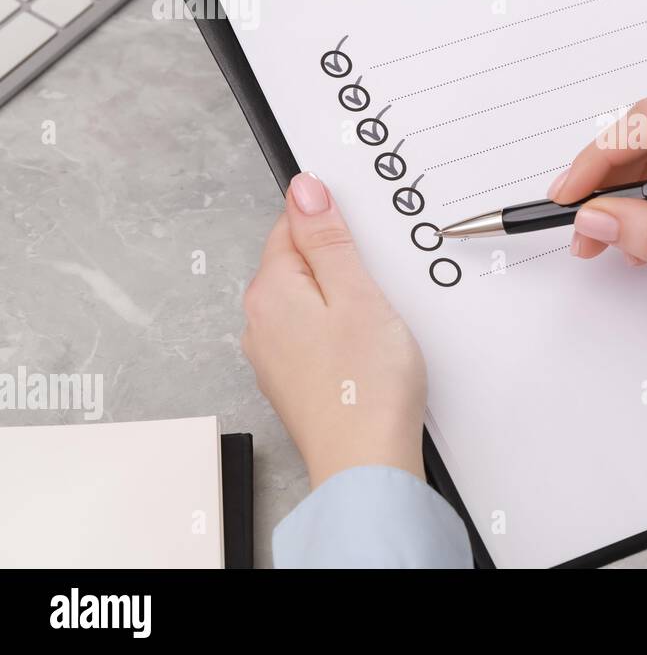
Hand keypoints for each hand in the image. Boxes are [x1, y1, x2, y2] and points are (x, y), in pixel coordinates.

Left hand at [241, 172, 425, 488]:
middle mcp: (260, 323)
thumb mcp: (358, 294)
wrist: (367, 464)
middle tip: (378, 290)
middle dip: (341, 267)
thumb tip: (304, 190)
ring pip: (310, 303)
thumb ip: (328, 239)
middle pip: (299, 265)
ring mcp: (274, 357)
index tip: (363, 240)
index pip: (291, 226)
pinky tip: (368, 353)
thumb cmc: (366, 388)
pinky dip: (342, 336)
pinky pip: (316, 337)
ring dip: (343, 303)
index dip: (332, 224)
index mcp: (270, 292)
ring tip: (378, 327)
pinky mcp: (294, 381)